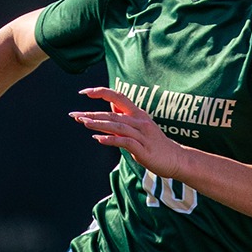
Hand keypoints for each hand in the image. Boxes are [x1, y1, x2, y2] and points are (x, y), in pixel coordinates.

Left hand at [70, 87, 186, 177]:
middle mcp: (140, 121)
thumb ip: (124, 118)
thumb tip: (108, 109)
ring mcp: (142, 135)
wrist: (177, 160)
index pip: (118, 97)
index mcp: (138, 114)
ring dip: (99, 124)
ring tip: (83, 123)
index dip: (101, 92)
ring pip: (118, 126)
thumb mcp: (140, 128)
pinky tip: (98, 139)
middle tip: (74, 115)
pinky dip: (111, 139)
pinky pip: (125, 142)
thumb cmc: (155, 145)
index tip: (84, 92)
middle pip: (113, 114)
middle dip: (92, 114)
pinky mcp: (143, 149)